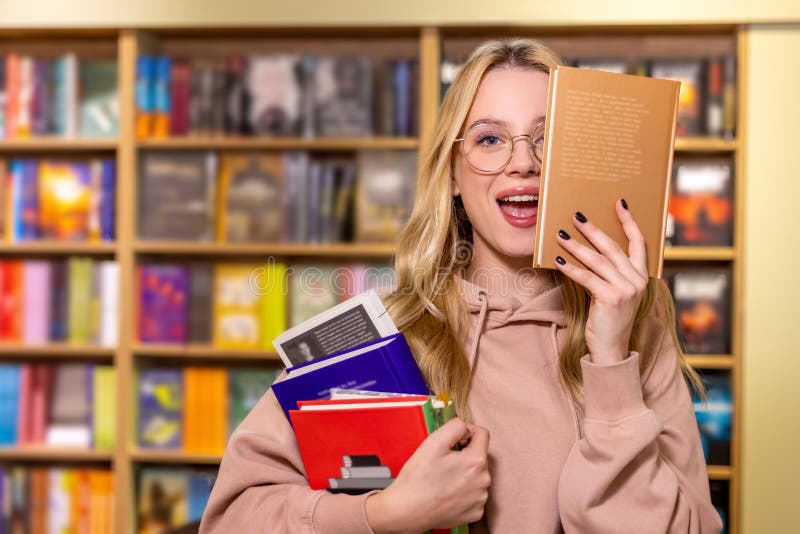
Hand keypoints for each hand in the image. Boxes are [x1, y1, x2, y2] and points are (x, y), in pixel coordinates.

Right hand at [365, 418, 490, 533]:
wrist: (407, 511)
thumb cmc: (418, 479)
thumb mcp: (433, 442)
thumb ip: (455, 426)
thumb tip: (465, 427)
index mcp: (475, 462)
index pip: (482, 434)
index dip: (467, 431)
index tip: (456, 438)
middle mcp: (483, 481)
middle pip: (479, 456)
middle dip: (464, 454)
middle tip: (443, 461)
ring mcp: (480, 499)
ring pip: (477, 475)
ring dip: (465, 473)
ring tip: (444, 478)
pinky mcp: (475, 512)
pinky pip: (474, 494)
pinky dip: (464, 491)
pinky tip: (448, 491)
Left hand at [554, 198, 648, 364]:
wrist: (611, 348)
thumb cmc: (609, 318)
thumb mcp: (615, 292)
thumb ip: (610, 272)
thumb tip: (589, 247)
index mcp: (641, 276)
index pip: (638, 242)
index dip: (629, 221)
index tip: (619, 203)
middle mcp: (636, 280)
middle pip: (613, 247)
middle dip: (593, 229)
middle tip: (576, 216)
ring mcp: (625, 290)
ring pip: (597, 260)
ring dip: (576, 246)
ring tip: (560, 235)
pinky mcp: (610, 298)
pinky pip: (587, 277)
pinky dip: (571, 268)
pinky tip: (558, 260)